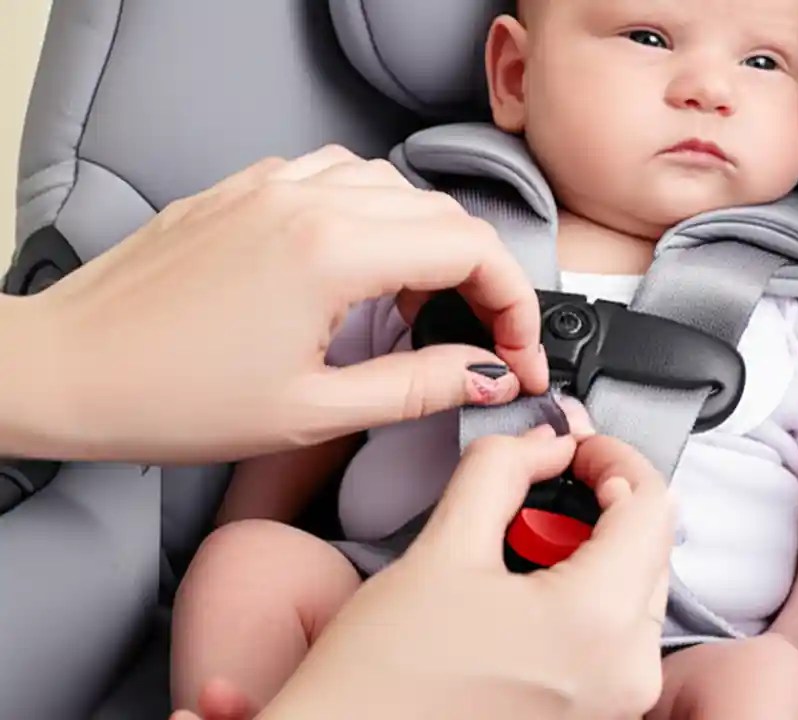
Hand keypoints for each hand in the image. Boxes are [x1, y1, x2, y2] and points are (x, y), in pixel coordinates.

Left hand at [1, 145, 547, 463]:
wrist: (65, 370)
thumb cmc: (166, 395)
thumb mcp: (313, 412)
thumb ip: (419, 386)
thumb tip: (490, 374)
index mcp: (330, 250)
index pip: (470, 249)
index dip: (514, 304)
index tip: (517, 352)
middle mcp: (306, 199)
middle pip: (444, 215)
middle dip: (482, 278)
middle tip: (483, 342)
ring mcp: (272, 185)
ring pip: (396, 188)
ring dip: (429, 245)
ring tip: (414, 311)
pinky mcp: (245, 188)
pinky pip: (339, 177)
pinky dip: (375, 217)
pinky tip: (359, 267)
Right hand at [251, 429, 674, 719]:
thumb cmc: (380, 683)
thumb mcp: (441, 548)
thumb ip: (502, 470)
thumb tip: (545, 441)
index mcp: (598, 622)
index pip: (651, 504)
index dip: (612, 455)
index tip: (575, 444)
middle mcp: (627, 672)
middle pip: (650, 548)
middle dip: (601, 503)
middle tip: (535, 488)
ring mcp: (618, 704)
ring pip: (636, 592)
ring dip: (592, 552)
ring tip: (514, 552)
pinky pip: (617, 637)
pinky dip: (585, 600)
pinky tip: (523, 598)